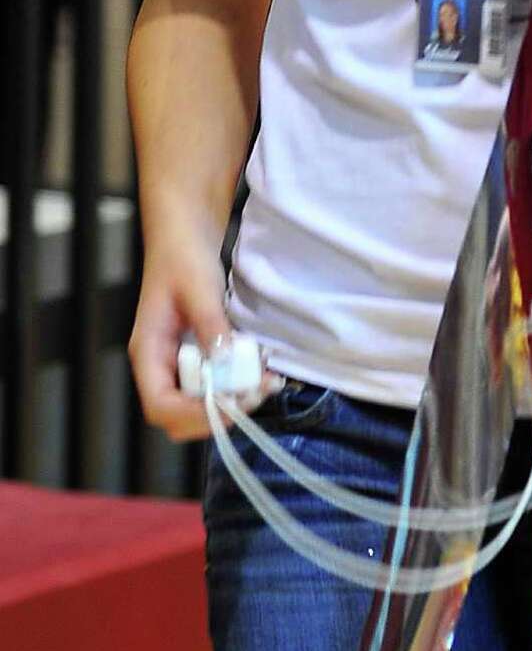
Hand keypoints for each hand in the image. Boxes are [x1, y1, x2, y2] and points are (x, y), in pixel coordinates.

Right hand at [128, 226, 244, 441]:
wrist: (185, 234)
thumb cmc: (183, 256)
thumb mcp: (198, 286)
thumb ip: (210, 323)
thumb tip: (224, 360)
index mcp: (147, 352)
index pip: (159, 405)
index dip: (193, 415)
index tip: (232, 404)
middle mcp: (160, 365)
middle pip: (179, 415)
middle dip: (218, 412)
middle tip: (256, 393)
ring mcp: (179, 363)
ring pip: (201, 403)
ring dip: (232, 399)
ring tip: (265, 381)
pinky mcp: (199, 356)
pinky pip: (216, 383)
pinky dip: (238, 383)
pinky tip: (261, 369)